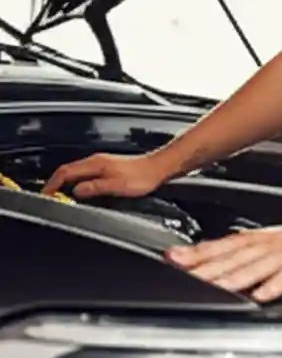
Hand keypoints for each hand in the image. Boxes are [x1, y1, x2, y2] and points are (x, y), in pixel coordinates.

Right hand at [41, 151, 177, 198]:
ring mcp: (102, 163)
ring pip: (76, 171)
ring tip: (60, 195)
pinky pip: (85, 173)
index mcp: (95, 164)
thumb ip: (94, 188)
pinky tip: (79, 189)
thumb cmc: (142, 177)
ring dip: (65, 182)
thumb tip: (76, 191)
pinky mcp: (109, 167)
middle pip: (67, 170)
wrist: (159, 168)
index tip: (46, 195)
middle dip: (55, 183)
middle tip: (49, 197)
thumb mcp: (116, 186)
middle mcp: (96, 161)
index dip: (52, 184)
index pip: (65, 172)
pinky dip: (76, 181)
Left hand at [166, 221, 281, 302]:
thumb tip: (221, 261)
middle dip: (207, 266)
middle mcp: (270, 246)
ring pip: (255, 267)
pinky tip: (260, 296)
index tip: (173, 256)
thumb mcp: (277, 242)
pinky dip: (273, 286)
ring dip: (233, 277)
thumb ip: (250, 253)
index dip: (198, 251)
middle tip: (183, 274)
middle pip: (234, 257)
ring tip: (214, 287)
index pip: (223, 244)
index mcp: (261, 239)